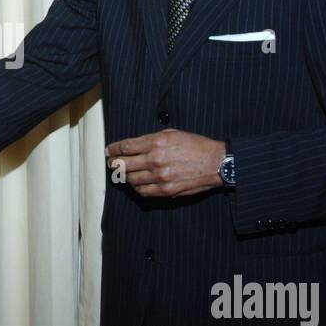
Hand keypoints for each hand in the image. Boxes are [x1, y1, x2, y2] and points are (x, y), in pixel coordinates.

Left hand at [105, 130, 225, 197]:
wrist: (215, 162)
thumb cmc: (195, 145)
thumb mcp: (172, 133)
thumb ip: (151, 139)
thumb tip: (134, 145)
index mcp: (156, 142)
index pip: (125, 146)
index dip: (113, 149)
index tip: (109, 150)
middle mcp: (155, 159)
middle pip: (123, 164)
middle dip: (114, 163)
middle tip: (111, 163)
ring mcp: (160, 176)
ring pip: (131, 179)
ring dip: (124, 176)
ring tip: (124, 173)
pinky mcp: (166, 190)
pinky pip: (143, 191)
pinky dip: (136, 187)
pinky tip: (137, 183)